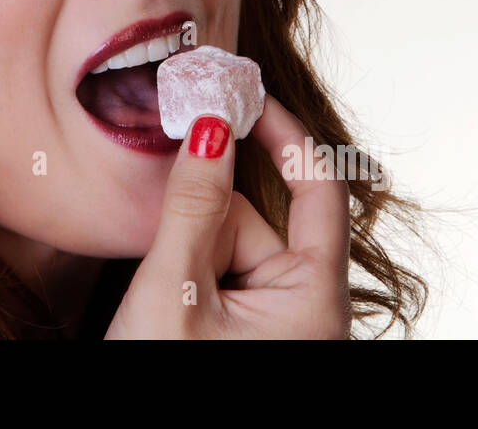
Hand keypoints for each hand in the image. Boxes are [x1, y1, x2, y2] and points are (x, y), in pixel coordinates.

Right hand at [104, 93, 351, 338]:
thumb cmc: (156, 381)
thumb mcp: (172, 289)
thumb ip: (192, 206)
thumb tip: (210, 127)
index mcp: (314, 303)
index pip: (321, 191)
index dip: (285, 135)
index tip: (246, 97)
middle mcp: (307, 308)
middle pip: (256, 219)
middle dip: (204, 226)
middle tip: (167, 271)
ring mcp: (277, 319)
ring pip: (230, 242)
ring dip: (188, 256)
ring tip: (160, 308)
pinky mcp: (249, 326)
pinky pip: (220, 268)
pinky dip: (187, 271)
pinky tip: (166, 308)